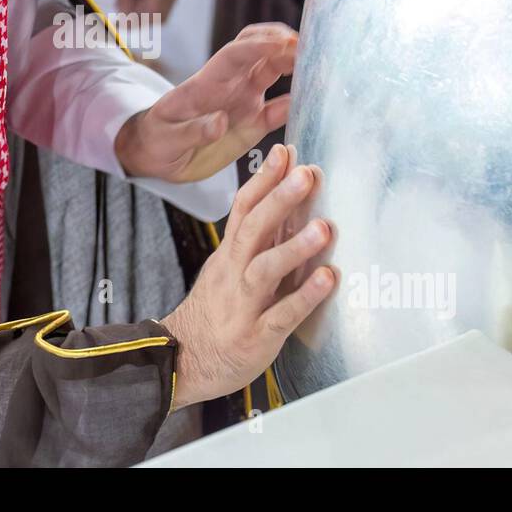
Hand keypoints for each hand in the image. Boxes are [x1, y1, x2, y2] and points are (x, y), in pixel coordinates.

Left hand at [114, 22, 296, 181]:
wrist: (155, 155)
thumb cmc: (156, 140)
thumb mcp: (166, 138)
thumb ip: (192, 131)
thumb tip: (219, 121)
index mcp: (206, 83)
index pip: (236, 55)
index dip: (260, 45)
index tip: (284, 42)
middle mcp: (229, 85)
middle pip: (261, 52)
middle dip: (285, 43)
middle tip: (313, 46)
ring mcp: (242, 100)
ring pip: (273, 71)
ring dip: (295, 63)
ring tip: (322, 64)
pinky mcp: (252, 121)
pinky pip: (279, 108)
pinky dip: (297, 103)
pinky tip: (314, 102)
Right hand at [161, 143, 335, 409]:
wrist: (183, 360)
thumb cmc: (217, 310)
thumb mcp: (229, 267)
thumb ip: (257, 238)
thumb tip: (286, 198)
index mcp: (229, 254)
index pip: (243, 208)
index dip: (263, 179)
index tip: (285, 151)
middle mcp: (234, 273)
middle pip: (252, 229)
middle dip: (280, 198)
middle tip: (307, 173)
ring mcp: (244, 304)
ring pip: (265, 269)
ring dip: (294, 247)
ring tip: (324, 227)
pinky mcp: (257, 335)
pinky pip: (281, 314)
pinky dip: (305, 296)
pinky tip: (328, 279)